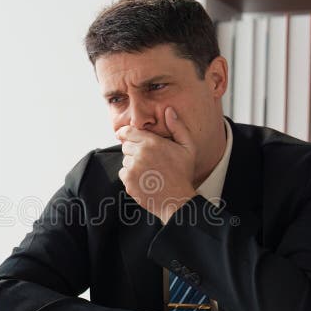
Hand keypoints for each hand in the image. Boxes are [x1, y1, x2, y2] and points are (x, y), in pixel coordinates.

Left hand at [117, 107, 196, 223]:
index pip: (127, 131)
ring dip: (133, 164)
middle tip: (148, 159)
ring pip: (125, 160)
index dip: (126, 133)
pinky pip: (123, 173)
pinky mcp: (128, 181)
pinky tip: (144, 180)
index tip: (125, 136)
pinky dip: (130, 176)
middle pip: (126, 146)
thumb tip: (168, 110)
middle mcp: (140, 154)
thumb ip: (177, 127)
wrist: (177, 199)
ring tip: (149, 171)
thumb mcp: (188, 147)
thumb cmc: (183, 173)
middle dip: (134, 150)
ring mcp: (132, 168)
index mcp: (152, 143)